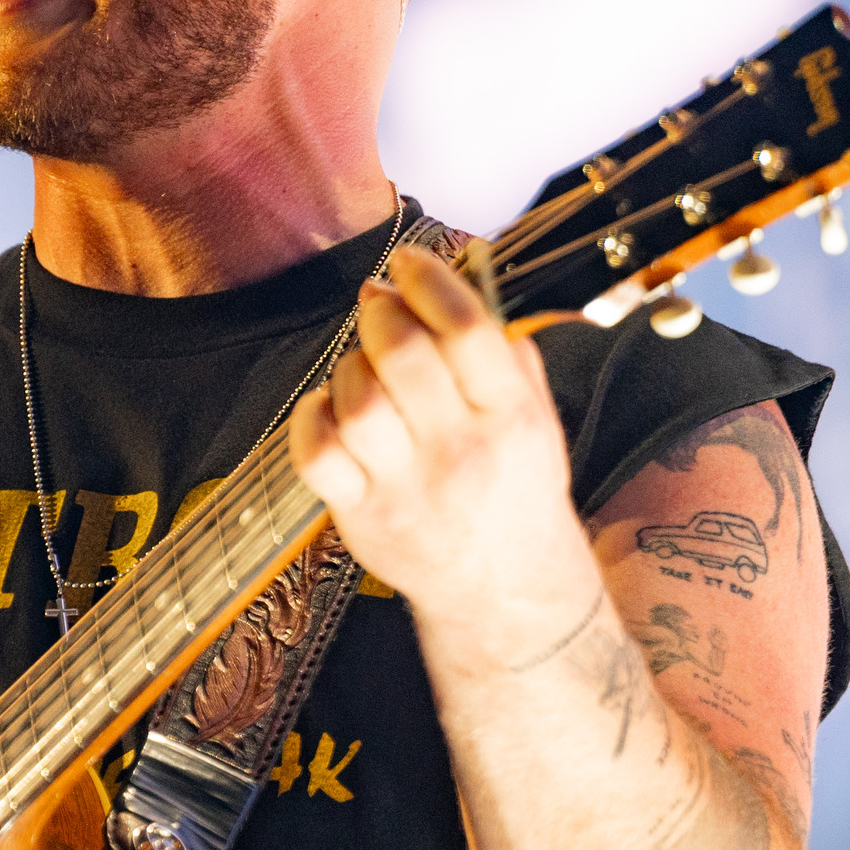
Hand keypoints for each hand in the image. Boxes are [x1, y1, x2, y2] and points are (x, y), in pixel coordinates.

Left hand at [286, 245, 597, 656]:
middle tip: (378, 304)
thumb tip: (458, 279)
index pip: (467, 329)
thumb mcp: (537, 419)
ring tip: (365, 366)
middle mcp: (462, 452)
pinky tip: (331, 407)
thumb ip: (505, 353)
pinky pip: (316, 452)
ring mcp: (408, 489)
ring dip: (350, 364)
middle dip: (381, 312)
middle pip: (403, 355)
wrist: (506, 589)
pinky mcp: (362, 517)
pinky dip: (312, 415)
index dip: (429, 279)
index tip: (409, 259)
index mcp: (513, 418)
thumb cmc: (514, 489)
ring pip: (357, 398)